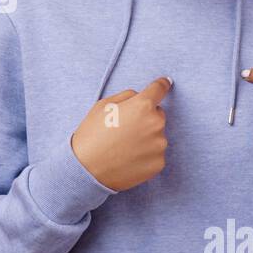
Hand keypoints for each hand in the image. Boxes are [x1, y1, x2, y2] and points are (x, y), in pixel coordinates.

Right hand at [70, 76, 171, 191]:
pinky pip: (155, 153)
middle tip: (124, 129)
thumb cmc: (92, 135)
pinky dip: (145, 154)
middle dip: (145, 118)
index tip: (165, 83)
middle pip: (157, 115)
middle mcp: (156, 124)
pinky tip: (128, 157)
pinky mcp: (159, 163)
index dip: (162, 84)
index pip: (159, 89)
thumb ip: (127, 96)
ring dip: (145, 138)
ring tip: (124, 146)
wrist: (87, 169)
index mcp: (142, 106)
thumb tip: (141, 96)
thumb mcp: (103, 106)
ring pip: (157, 136)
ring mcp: (159, 145)